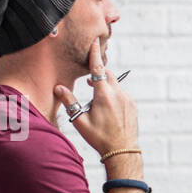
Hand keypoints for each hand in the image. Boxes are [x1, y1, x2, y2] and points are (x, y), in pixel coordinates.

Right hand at [54, 40, 137, 155]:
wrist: (122, 151)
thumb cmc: (99, 138)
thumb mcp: (80, 121)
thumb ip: (69, 102)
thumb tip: (58, 88)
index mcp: (104, 96)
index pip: (98, 68)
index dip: (95, 54)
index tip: (95, 41)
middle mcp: (118, 94)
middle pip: (107, 74)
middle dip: (98, 73)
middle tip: (89, 81)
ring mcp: (128, 100)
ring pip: (115, 85)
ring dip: (105, 87)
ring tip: (97, 99)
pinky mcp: (133, 106)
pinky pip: (122, 95)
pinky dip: (113, 96)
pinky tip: (108, 110)